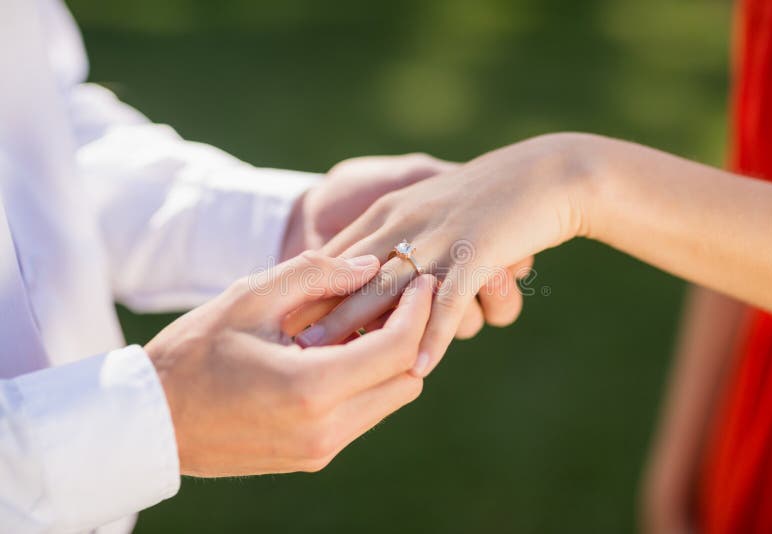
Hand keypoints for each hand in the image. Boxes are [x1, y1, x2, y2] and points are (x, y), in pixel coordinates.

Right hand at [145, 251, 435, 475]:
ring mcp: (320, 450)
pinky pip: (364, 415)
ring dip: (392, 359)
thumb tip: (371, 265)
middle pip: (407, 378)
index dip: (419, 310)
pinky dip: (368, 381)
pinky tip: (346, 350)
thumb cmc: (193, 352)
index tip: (421, 279)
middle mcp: (326, 428)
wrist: (151, 420)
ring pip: (390, 400)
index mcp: (312, 388)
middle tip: (403, 296)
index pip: (398, 348)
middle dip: (414, 334)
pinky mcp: (312, 456)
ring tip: (373, 319)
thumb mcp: (250, 298)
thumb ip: (316, 274)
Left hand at [285, 133, 595, 374]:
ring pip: (391, 290)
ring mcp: (441, 238)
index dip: (306, 289)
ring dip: (360, 329)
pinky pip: (450, 302)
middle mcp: (406, 223)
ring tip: (332, 364)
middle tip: (287, 350)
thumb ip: (397, 233)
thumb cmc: (488, 194)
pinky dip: (434, 336)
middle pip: (352, 276)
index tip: (277, 319)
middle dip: (318, 313)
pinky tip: (418, 368)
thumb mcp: (430, 207)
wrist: (546, 172)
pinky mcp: (478, 252)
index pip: (336, 255)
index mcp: (390, 212)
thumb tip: (373, 272)